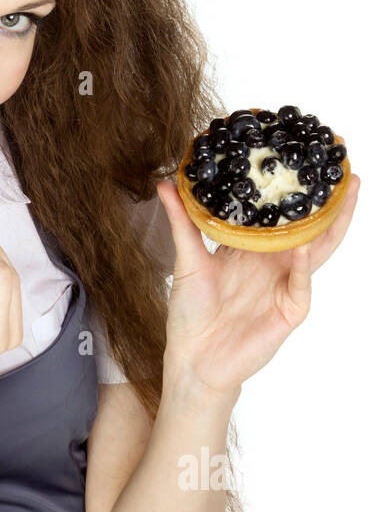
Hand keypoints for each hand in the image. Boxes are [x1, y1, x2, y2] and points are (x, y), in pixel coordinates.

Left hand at [155, 172, 360, 397]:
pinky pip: (302, 286)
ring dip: (334, 223)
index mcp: (253, 248)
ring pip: (319, 250)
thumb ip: (182, 221)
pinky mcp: (289, 311)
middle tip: (341, 160)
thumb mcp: (187, 260)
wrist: (192, 360)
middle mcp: (274, 262)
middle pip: (309, 225)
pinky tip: (306, 246)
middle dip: (327, 196)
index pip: (279, 212)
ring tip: (345, 193)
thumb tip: (166, 182)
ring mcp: (286, 285)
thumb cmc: (191, 314)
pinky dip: (304, 266)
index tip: (302, 151)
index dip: (292, 185)